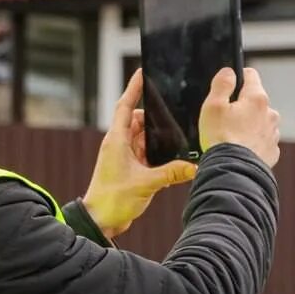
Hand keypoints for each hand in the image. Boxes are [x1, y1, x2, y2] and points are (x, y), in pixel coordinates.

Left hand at [82, 69, 196, 238]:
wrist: (100, 221)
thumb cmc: (113, 199)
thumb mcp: (146, 183)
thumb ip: (171, 173)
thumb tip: (194, 166)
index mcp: (117, 140)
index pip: (125, 106)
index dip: (134, 88)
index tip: (143, 72)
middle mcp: (119, 144)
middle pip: (139, 121)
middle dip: (155, 117)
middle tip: (175, 112)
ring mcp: (124, 156)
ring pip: (144, 138)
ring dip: (158, 138)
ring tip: (178, 135)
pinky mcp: (130, 168)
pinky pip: (146, 153)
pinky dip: (157, 153)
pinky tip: (173, 156)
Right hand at [199, 67, 280, 166]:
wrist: (232, 171)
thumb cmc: (221, 139)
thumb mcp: (213, 105)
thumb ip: (222, 84)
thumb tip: (229, 72)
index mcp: (256, 99)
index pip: (251, 75)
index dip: (238, 77)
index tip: (229, 86)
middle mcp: (270, 114)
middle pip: (255, 100)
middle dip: (242, 106)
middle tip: (225, 118)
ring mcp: (272, 133)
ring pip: (260, 121)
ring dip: (249, 125)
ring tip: (232, 136)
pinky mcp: (272, 151)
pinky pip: (262, 140)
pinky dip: (253, 142)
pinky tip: (240, 148)